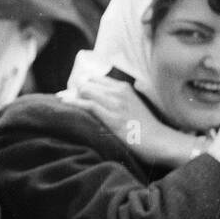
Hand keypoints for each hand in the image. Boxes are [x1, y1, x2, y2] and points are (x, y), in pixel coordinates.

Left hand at [64, 76, 186, 166]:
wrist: (159, 141)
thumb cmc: (144, 127)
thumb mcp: (131, 106)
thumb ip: (116, 99)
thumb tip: (94, 100)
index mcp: (123, 87)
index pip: (95, 78)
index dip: (81, 83)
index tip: (71, 90)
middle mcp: (119, 91)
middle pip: (87, 83)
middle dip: (72, 89)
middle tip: (62, 96)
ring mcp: (115, 103)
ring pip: (85, 90)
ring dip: (70, 95)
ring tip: (60, 99)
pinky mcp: (112, 116)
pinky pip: (87, 104)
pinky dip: (73, 102)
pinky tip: (64, 102)